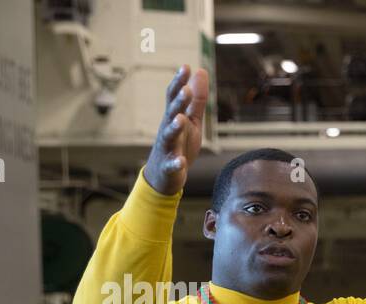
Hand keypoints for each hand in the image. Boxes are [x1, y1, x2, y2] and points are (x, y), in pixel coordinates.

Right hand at [144, 64, 208, 196]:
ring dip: (174, 127)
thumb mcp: (192, 121)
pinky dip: (176, 163)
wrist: (164, 175)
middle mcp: (167, 130)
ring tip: (180, 119)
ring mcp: (167, 148)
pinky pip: (172, 165)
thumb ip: (197, 99)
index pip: (174, 98)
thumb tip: (201, 71)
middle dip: (178, 102)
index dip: (179, 83)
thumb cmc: (180, 144)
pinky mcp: (169, 167)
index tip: (185, 66)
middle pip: (171, 113)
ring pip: (168, 136)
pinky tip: (181, 162)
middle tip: (186, 90)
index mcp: (173, 118)